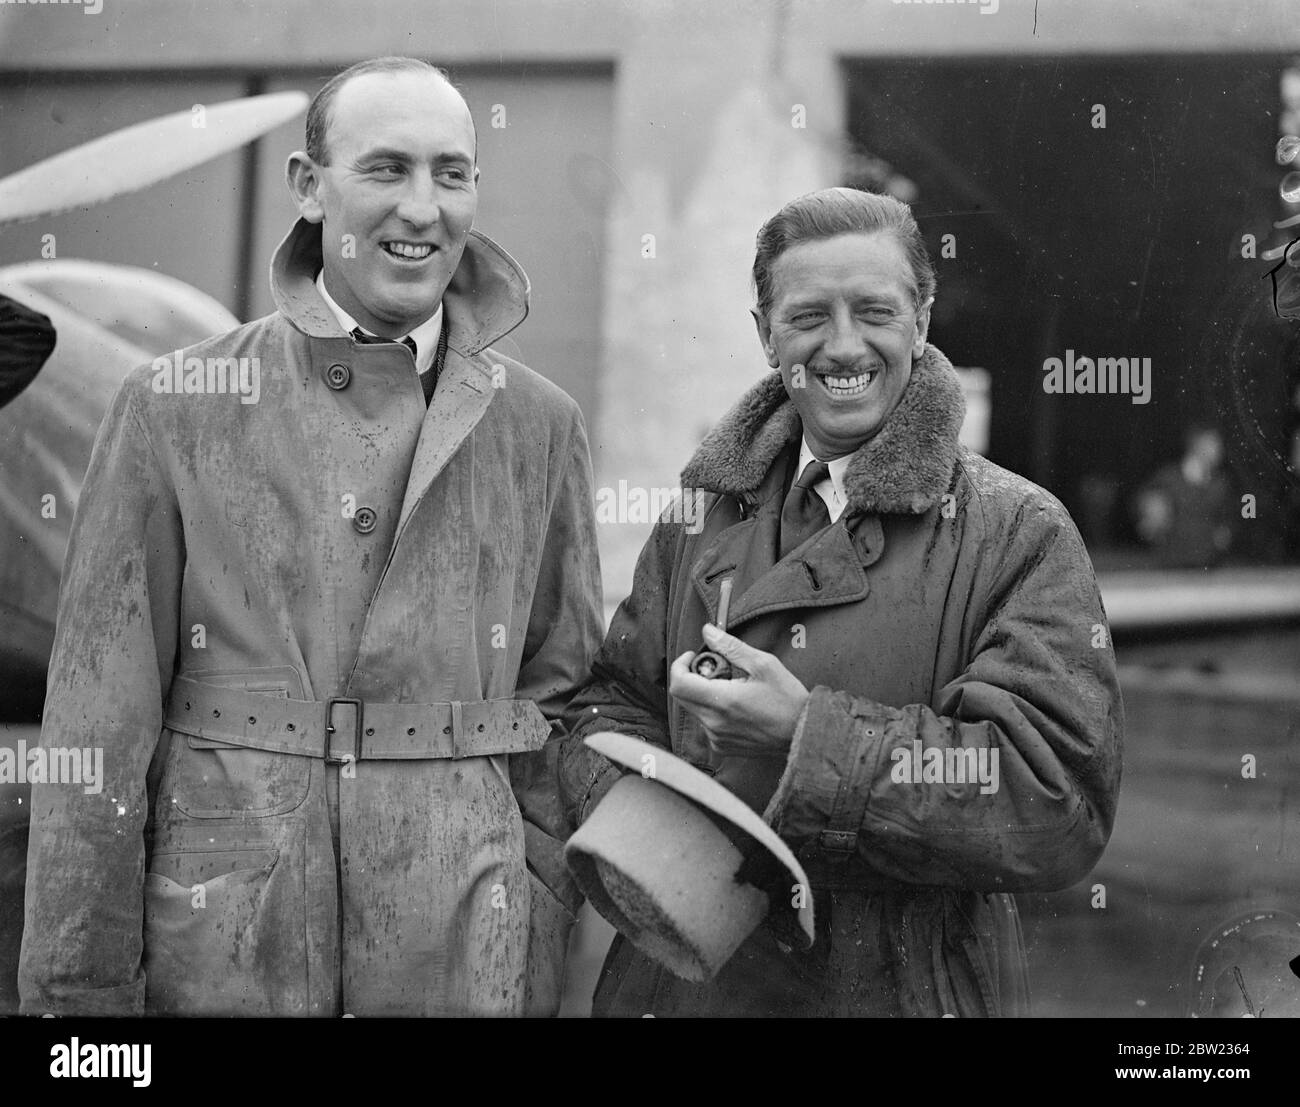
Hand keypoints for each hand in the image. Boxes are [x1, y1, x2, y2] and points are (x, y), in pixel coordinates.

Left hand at [669, 624, 809, 757]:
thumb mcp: (763, 664)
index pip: (678, 683)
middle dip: (692, 677)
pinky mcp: (722, 746)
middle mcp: (714, 723)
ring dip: (704, 694)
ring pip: (693, 709)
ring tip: (733, 689)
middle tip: (718, 670)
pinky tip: (736, 707)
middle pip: (681, 695)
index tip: (693, 656)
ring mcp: (716, 737)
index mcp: (721, 701)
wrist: (803, 735)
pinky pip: (705, 724)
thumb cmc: (788, 699)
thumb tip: (708, 632)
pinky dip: (713, 711)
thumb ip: (731, 647)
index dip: (680, 665)